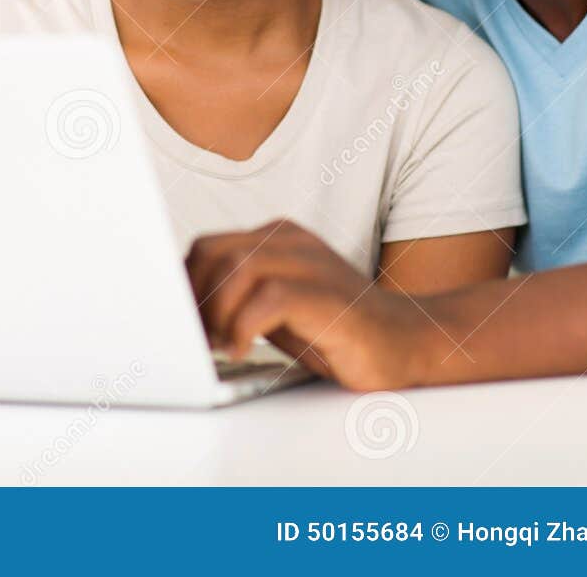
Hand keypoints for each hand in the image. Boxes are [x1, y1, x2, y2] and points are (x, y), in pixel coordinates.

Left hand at [185, 219, 441, 391]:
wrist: (404, 342)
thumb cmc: (335, 331)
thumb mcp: (275, 310)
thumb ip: (236, 298)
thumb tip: (183, 312)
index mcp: (277, 237)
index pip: (207, 247)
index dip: (185, 287)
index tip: (182, 326)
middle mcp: (292, 241)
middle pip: (213, 253)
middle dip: (195, 300)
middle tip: (200, 339)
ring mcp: (312, 263)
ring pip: (237, 268)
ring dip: (217, 313)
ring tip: (222, 345)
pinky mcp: (326, 294)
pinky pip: (269, 297)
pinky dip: (245, 326)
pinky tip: (244, 350)